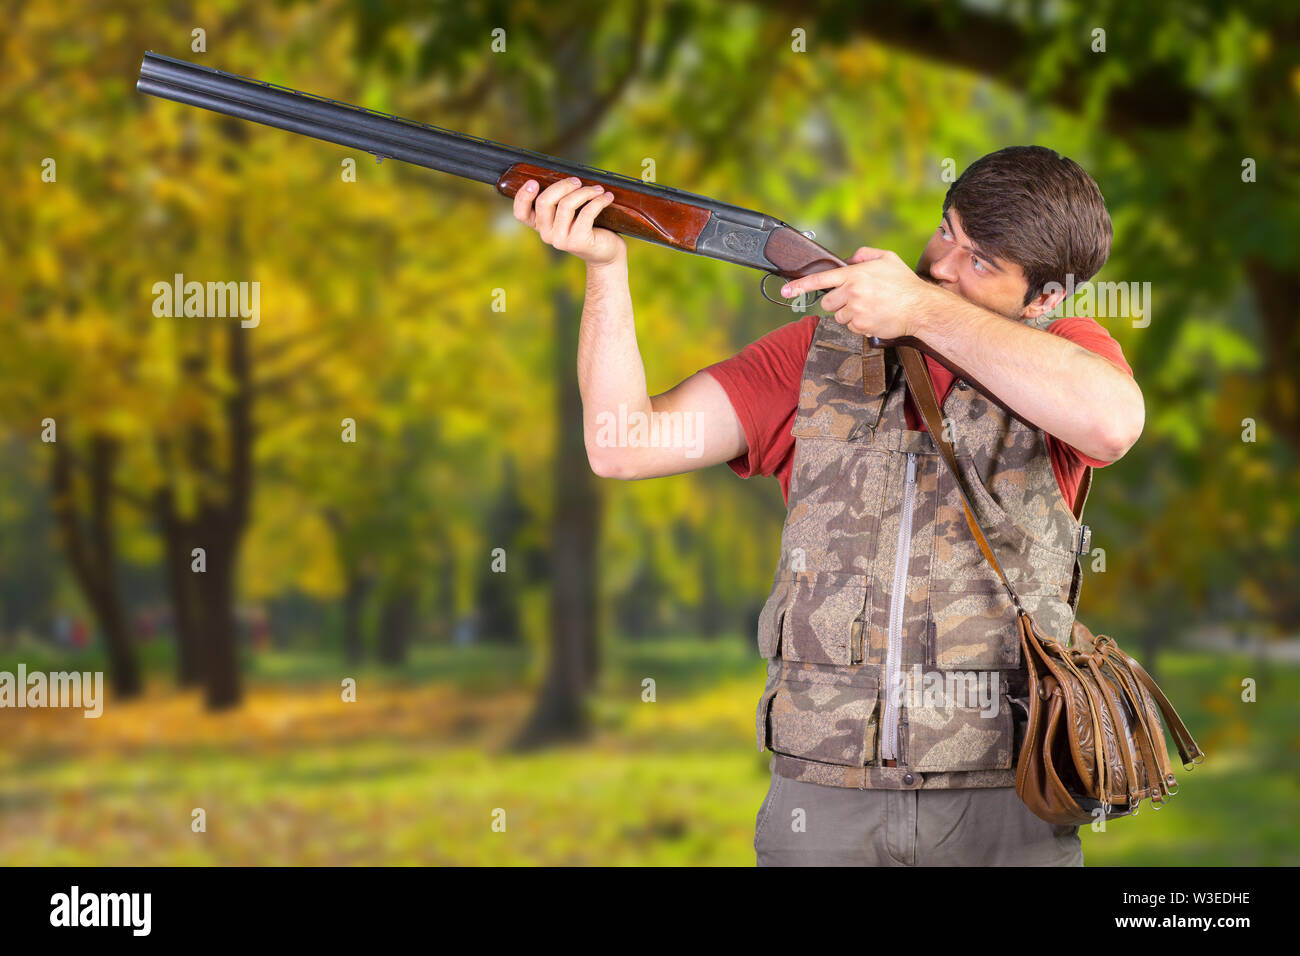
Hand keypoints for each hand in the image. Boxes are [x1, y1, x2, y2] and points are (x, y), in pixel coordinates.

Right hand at [512, 175, 625, 266]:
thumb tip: (567, 178)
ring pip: (566, 205)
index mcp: (540, 225)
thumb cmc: (588, 228)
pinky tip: (607, 197)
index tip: (533, 182)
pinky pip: (586, 212)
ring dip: (585, 192)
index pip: (521, 213)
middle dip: (563, 185)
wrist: (606, 253)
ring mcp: (560, 240)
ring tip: (598, 189)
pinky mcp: (578, 242)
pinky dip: (598, 201)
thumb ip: (560, 200)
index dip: (523, 196)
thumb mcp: (570, 215)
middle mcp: (546, 234)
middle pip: (544, 201)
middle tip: (578, 182)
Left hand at [779, 247, 931, 340]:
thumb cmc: (905, 283)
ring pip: (838, 316)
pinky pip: (849, 327)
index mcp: (854, 274)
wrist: (921, 307)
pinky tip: (873, 316)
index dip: (799, 286)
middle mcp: (852, 292)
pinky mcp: (860, 326)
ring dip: (848, 314)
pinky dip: (859, 324)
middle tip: (855, 299)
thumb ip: (864, 254)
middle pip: (827, 302)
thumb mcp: (887, 258)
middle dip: (837, 302)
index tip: (785, 291)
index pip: (820, 279)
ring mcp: (855, 310)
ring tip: (869, 308)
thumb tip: (848, 260)